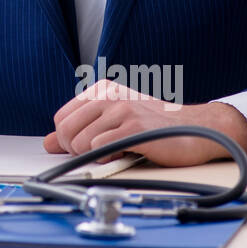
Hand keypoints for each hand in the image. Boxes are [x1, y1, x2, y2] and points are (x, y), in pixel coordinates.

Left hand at [42, 80, 246, 166]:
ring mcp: (122, 110)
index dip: (65, 138)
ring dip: (89, 155)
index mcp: (102, 90)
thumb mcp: (115, 121)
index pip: (62, 116)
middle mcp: (109, 95)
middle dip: (72, 149)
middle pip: (66, 129)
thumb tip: (48, 143)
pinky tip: (117, 156)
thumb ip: (81, 129)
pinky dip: (103, 157)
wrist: (197, 129)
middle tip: (91, 156)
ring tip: (109, 155)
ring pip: (80, 140)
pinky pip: (99, 146)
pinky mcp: (134, 128)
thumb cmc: (157, 126)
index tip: (79, 149)